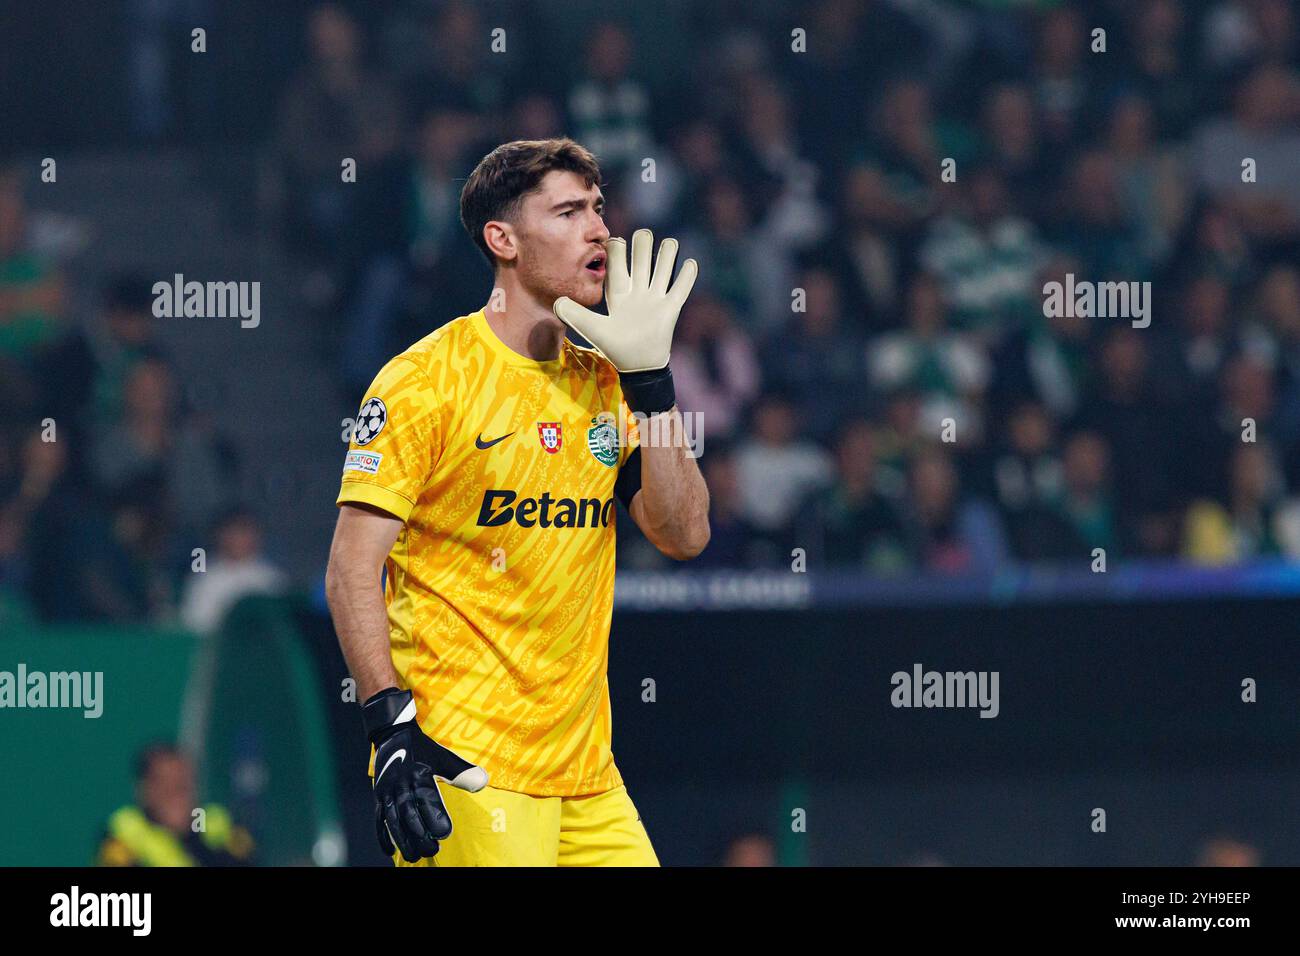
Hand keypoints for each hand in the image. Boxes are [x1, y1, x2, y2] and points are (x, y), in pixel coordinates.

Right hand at [363, 688, 487, 861]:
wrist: (393, 734)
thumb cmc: (423, 749)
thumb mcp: (443, 756)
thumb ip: (461, 771)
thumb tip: (483, 782)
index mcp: (419, 774)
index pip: (427, 800)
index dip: (435, 817)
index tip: (445, 832)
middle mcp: (402, 784)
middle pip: (409, 814)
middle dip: (420, 834)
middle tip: (432, 849)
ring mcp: (388, 792)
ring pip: (393, 820)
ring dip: (403, 840)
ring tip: (414, 856)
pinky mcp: (379, 797)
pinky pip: (379, 818)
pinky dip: (383, 835)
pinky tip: (390, 851)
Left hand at [553, 229, 696, 412]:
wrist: (638, 366)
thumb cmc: (615, 348)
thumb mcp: (592, 328)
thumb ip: (573, 315)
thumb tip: (555, 302)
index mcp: (618, 291)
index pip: (617, 261)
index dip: (616, 247)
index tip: (615, 241)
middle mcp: (637, 289)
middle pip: (642, 256)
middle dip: (643, 244)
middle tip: (643, 237)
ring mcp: (655, 297)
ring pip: (664, 265)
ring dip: (667, 253)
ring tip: (668, 246)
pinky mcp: (671, 307)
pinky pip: (682, 286)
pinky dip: (688, 273)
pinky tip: (689, 263)